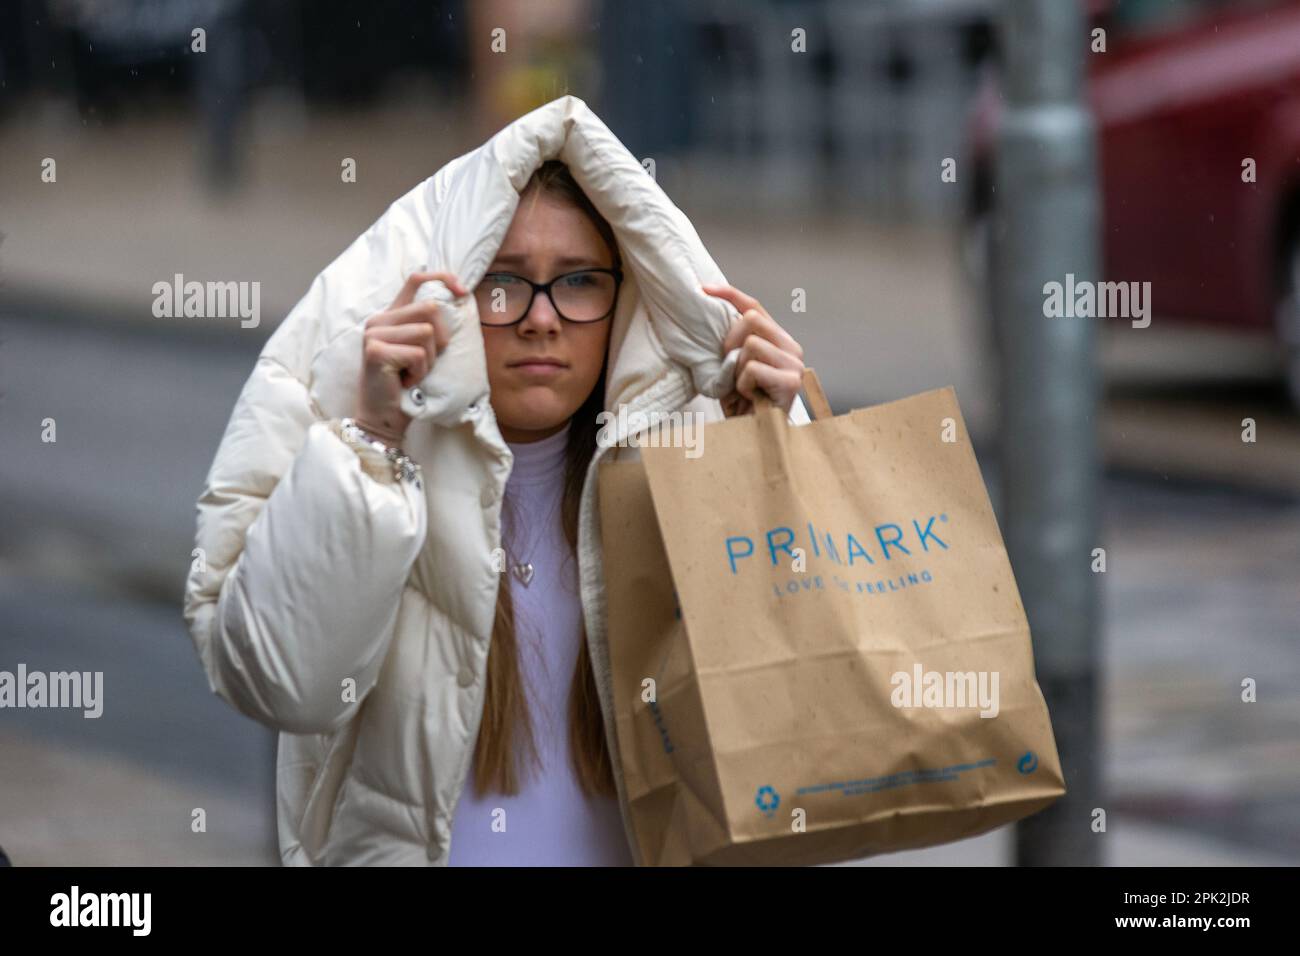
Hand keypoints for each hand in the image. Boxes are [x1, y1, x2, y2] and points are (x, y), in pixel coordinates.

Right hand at [354, 270, 466, 441]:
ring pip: (427, 332)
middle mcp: (378, 319)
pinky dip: (420, 372)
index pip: (416, 279)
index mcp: (390, 315)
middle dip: (440, 338)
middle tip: (426, 361)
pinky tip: (406, 382)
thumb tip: (459, 301)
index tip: (462, 292)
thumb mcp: (420, 350)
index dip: (442, 278)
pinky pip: (419, 354)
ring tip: (413, 373)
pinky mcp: (376, 351)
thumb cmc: (405, 387)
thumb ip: (429, 326)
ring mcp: (374, 334)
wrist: (383, 418)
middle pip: (430, 308)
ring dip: (429, 359)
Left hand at [702, 282, 805, 416]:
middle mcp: (792, 348)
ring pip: (750, 344)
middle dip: (731, 342)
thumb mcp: (734, 366)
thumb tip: (710, 311)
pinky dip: (742, 384)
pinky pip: (752, 367)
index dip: (729, 294)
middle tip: (730, 368)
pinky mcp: (791, 380)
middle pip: (751, 318)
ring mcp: (795, 364)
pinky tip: (750, 397)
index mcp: (780, 340)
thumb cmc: (744, 403)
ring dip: (737, 369)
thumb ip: (734, 342)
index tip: (704, 289)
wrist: (757, 435)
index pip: (754, 305)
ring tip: (744, 387)